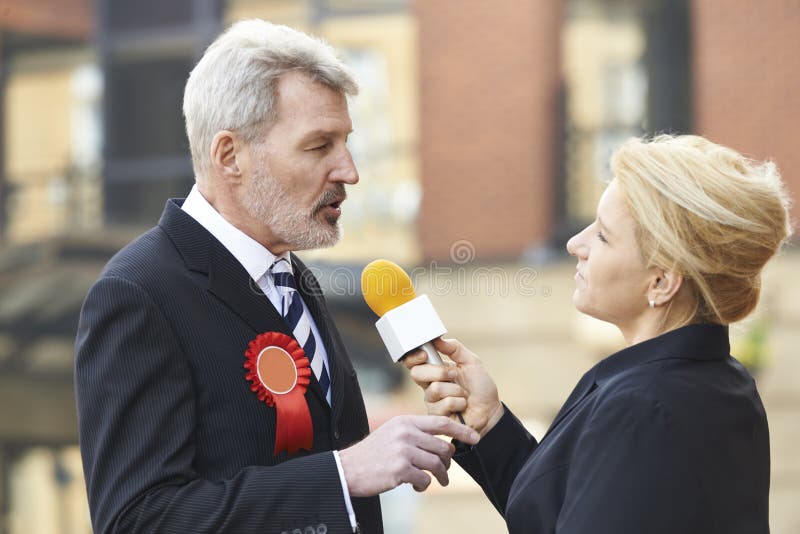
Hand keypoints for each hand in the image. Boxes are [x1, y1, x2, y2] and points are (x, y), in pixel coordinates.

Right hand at [338, 414, 478, 496]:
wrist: (348, 469)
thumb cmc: (373, 454)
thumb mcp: (392, 433)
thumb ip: (415, 433)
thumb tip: (444, 442)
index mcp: (405, 421)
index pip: (441, 422)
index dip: (461, 431)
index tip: (475, 438)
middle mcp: (406, 433)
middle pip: (443, 446)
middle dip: (448, 461)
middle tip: (444, 470)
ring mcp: (403, 451)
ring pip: (437, 464)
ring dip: (440, 475)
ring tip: (437, 481)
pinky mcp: (400, 469)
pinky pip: (425, 479)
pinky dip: (424, 485)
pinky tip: (416, 486)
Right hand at [403, 338, 503, 437]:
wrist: (490, 411)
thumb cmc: (481, 387)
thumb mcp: (472, 362)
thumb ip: (455, 349)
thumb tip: (437, 339)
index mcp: (435, 370)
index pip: (413, 362)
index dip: (413, 357)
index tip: (424, 354)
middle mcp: (430, 384)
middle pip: (417, 373)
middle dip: (439, 372)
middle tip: (454, 375)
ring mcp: (432, 401)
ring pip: (434, 389)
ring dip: (455, 390)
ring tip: (464, 394)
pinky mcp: (436, 416)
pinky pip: (444, 404)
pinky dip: (459, 403)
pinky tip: (462, 405)